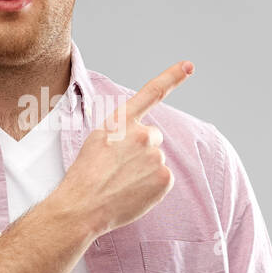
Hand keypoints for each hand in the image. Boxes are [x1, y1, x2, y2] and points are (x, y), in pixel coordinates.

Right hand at [51, 60, 193, 237]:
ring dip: (144, 169)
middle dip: (141, 149)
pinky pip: (163, 178)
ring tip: (121, 182)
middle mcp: (141, 134)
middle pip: (153, 137)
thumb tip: (145, 139)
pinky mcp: (164, 178)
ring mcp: (155, 156)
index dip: (171, 77)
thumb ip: (122, 132)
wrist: (82, 207)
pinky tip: (132, 192)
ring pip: (156, 159)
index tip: (188, 65)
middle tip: (119, 167)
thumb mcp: (97, 140)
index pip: (150, 93)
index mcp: (120, 121)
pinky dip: (151, 186)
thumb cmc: (85, 176)